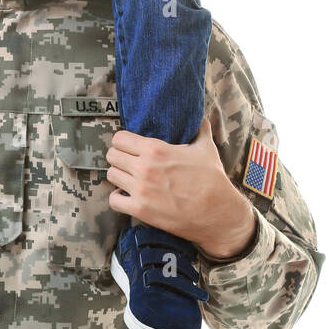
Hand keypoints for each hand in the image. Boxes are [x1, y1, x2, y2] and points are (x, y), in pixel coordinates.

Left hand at [105, 117, 255, 257]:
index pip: (119, 138)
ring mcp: (141, 190)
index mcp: (156, 149)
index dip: (123, 141)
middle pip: (111, 156)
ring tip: (128, 178)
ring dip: (119, 176)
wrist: (218, 212)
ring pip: (111, 176)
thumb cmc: (212, 179)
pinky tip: (127, 196)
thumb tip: (201, 116)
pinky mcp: (141, 210)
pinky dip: (117, 198)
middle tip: (128, 163)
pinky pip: (113, 200)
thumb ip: (200, 129)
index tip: (129, 147)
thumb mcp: (207, 148)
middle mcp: (144, 168)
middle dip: (119, 158)